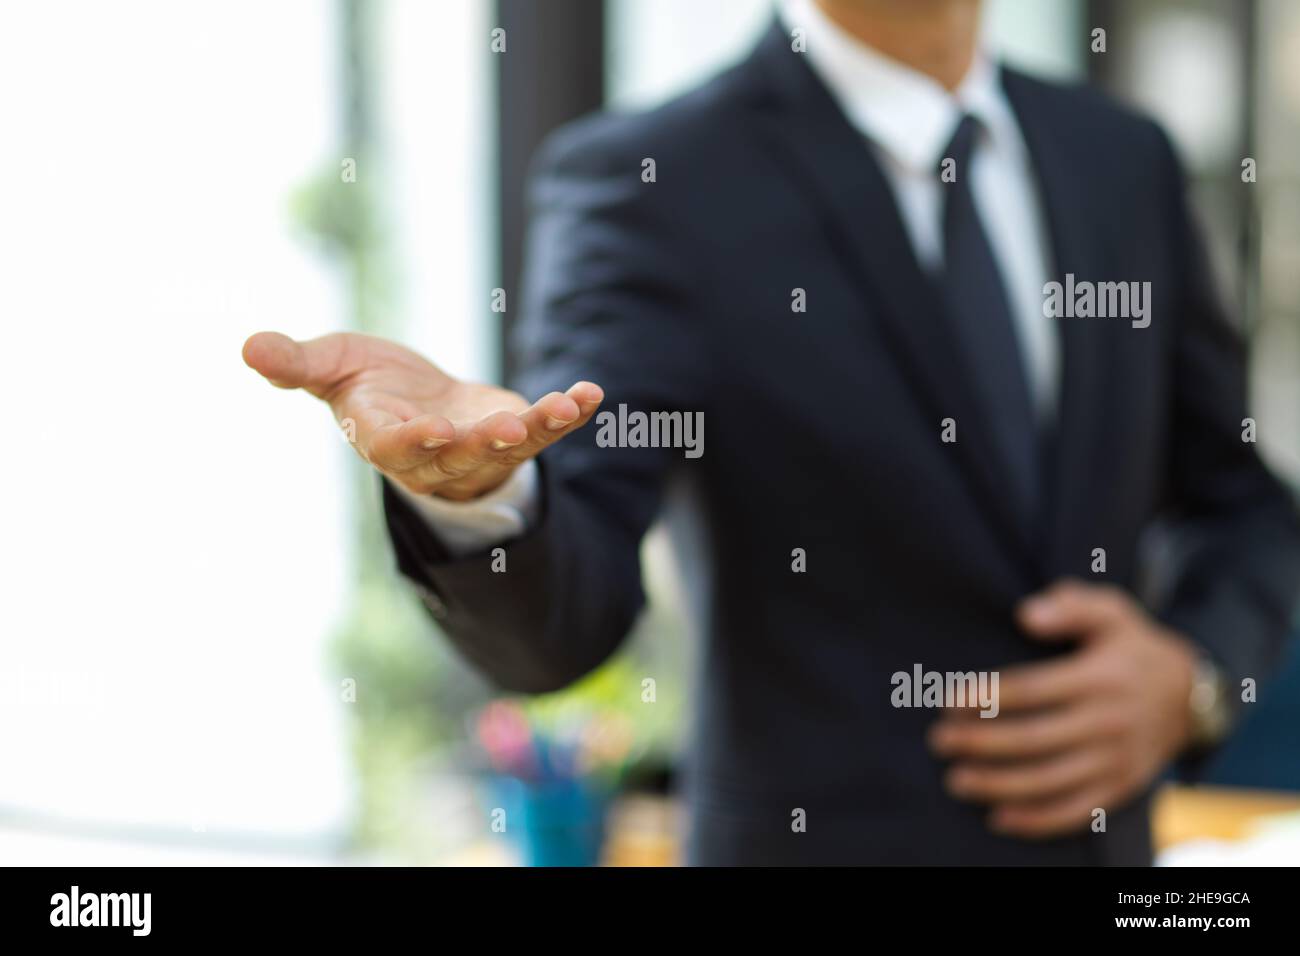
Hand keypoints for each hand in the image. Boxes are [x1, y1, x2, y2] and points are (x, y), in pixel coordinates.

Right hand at [242, 331, 602, 499]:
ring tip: (560, 408)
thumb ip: (297, 364)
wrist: (421, 404)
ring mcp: (479, 452)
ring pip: (508, 450)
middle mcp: (434, 456)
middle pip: (458, 457)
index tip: (427, 429)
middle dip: (482, 443)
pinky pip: (544, 431)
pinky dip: (567, 413)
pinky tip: (591, 394)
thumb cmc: (370, 385)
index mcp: (384, 439)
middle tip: (504, 427)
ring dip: (534, 430)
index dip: (410, 442)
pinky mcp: (515, 436)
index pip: (393, 447)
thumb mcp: (334, 368)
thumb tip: (247, 347)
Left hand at [927, 578, 1196, 838]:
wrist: (1192, 697)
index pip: (1033, 691)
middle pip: (1034, 739)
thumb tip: (1026, 615)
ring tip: (956, 780)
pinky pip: (1077, 811)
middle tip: (940, 741)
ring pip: (1050, 780)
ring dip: (999, 785)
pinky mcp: (1121, 788)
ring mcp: (1116, 760)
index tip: (949, 703)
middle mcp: (1109, 722)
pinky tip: (998, 817)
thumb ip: (1070, 606)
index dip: (988, 698)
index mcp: (1100, 678)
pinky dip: (1037, 820)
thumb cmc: (1131, 647)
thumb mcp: (1111, 611)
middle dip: (981, 743)